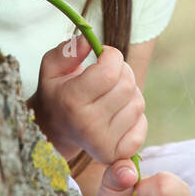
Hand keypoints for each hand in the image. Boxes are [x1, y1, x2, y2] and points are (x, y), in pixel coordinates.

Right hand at [30, 36, 146, 164]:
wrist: (53, 131)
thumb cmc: (56, 93)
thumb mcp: (52, 67)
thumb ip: (69, 50)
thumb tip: (89, 41)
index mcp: (71, 101)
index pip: (109, 71)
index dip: (111, 55)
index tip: (103, 55)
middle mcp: (87, 126)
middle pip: (127, 85)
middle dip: (122, 71)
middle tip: (107, 74)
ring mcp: (103, 143)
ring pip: (138, 103)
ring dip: (128, 93)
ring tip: (110, 95)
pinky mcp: (117, 154)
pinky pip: (142, 124)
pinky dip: (134, 115)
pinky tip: (116, 113)